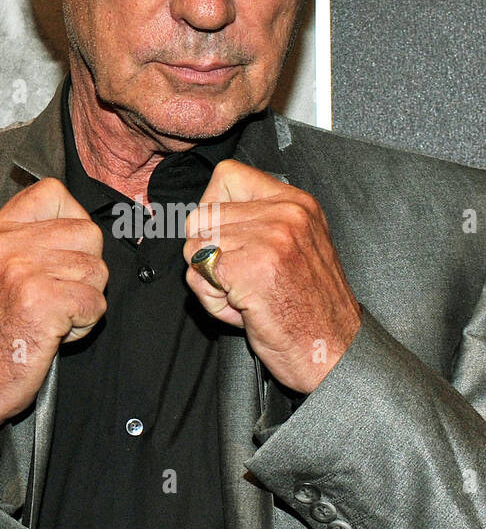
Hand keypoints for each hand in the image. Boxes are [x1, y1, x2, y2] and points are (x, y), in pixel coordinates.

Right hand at [0, 177, 106, 444]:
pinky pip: (95, 303)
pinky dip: (84, 325)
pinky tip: (56, 334)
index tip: (64, 251)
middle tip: (59, 294)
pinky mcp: (42, 302)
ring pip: (97, 271)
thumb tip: (73, 224)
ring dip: (85, 301)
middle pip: (88, 233)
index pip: (53, 192)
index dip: (72, 220)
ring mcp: (23, 270)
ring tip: (53, 316)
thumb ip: (24, 239)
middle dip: (86, 268)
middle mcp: (6, 243)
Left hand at [183, 159, 360, 393]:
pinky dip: (211, 299)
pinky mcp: (250, 266)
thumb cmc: (311, 308)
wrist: (336, 353)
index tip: (225, 235)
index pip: (227, 175)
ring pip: (193, 246)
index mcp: (296, 202)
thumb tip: (206, 211)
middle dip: (208, 252)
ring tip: (247, 295)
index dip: (212, 206)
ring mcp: (269, 237)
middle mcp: (285, 212)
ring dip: (210, 279)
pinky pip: (198, 274)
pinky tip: (244, 309)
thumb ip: (258, 220)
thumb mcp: (298, 244)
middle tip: (243, 280)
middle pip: (200, 215)